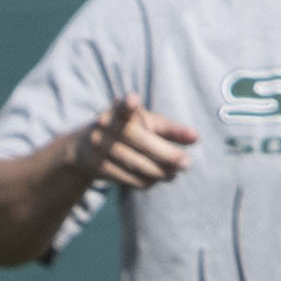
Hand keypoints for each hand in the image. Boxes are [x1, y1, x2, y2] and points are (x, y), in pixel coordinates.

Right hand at [70, 93, 198, 188]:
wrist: (84, 147)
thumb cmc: (127, 131)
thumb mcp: (147, 124)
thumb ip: (170, 130)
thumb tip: (195, 137)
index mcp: (119, 111)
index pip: (123, 106)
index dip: (127, 104)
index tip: (132, 100)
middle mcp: (105, 125)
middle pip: (138, 140)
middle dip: (164, 153)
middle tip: (186, 163)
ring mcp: (99, 146)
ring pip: (133, 162)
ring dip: (157, 171)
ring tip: (174, 174)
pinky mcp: (97, 166)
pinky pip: (125, 177)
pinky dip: (144, 180)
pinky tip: (156, 179)